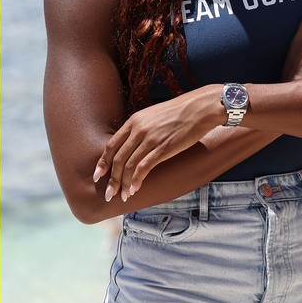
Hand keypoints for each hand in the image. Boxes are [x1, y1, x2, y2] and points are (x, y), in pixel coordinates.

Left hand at [93, 85, 221, 201]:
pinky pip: (144, 168)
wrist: (203, 107)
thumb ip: (142, 128)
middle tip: (109, 193)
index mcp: (135, 121)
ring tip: (124, 195)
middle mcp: (139, 129)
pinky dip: (137, 181)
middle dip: (112, 179)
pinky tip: (136, 189)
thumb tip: (134, 144)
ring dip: (124, 184)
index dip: (102, 163)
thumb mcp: (155, 115)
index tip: (98, 176)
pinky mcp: (164, 148)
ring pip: (129, 166)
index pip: (111, 145)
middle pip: (118, 159)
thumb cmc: (183, 111)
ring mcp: (151, 139)